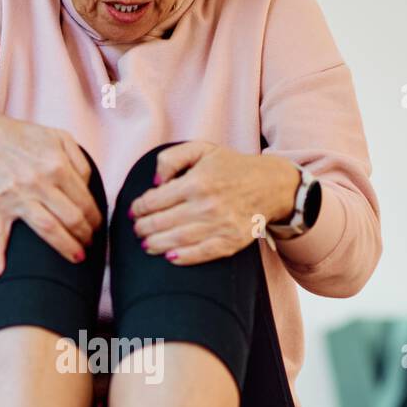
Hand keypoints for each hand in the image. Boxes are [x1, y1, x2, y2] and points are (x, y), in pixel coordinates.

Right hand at [0, 110, 102, 275]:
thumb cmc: (23, 139)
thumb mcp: (58, 137)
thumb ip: (80, 160)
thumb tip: (91, 187)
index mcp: (57, 165)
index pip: (85, 200)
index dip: (95, 218)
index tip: (96, 227)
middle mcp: (38, 182)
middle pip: (71, 218)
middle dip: (85, 235)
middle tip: (89, 243)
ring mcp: (16, 196)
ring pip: (48, 229)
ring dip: (66, 247)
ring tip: (77, 257)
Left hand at [128, 141, 299, 264]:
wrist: (271, 185)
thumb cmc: (232, 167)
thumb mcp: (202, 149)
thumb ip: (172, 158)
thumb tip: (154, 182)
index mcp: (196, 182)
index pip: (155, 200)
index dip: (139, 208)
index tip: (134, 212)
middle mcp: (207, 205)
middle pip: (162, 223)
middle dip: (143, 228)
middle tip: (137, 230)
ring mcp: (220, 225)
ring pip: (177, 240)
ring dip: (156, 245)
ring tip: (146, 245)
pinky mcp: (231, 241)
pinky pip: (202, 253)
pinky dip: (183, 257)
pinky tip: (169, 257)